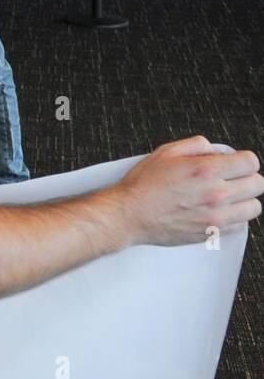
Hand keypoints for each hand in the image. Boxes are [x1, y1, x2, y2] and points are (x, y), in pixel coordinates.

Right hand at [111, 136, 262, 247]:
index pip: (250, 162)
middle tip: (231, 178)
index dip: (243, 160)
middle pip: (258, 184)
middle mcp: (216, 194)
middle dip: (246, 178)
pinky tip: (217, 211)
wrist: (129, 215)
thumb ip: (196, 145)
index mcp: (206, 171)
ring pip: (254, 207)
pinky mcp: (212, 233)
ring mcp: (216, 217)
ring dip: (244, 199)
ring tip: (227, 197)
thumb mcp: (165, 152)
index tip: (236, 163)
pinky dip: (233, 218)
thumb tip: (215, 150)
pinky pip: (240, 225)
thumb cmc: (142, 186)